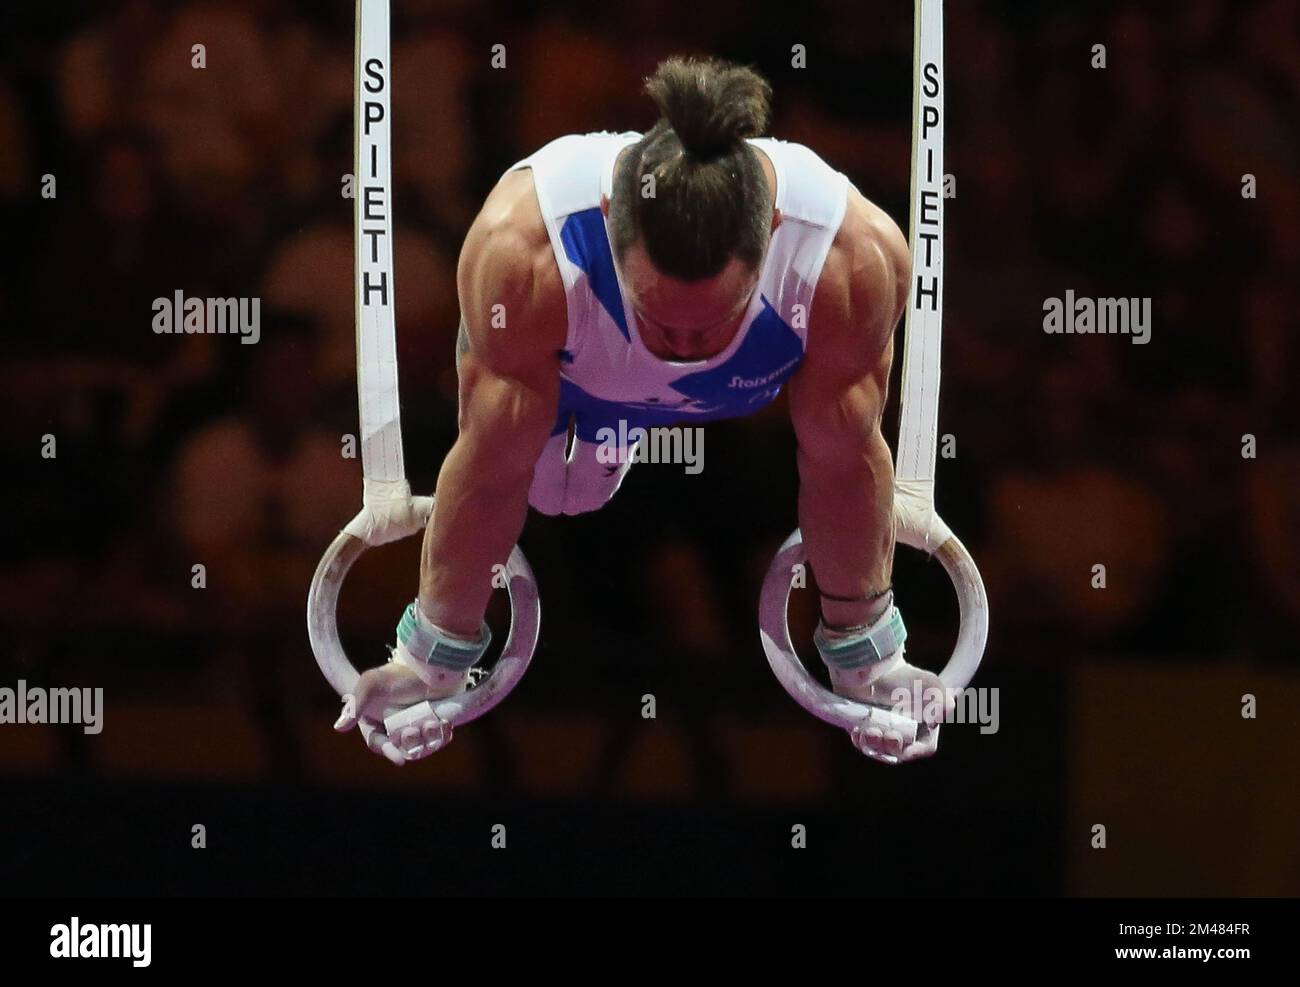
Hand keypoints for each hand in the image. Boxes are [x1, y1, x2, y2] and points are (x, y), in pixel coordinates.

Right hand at [333, 658, 467, 764]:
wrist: (426, 661)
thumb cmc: (395, 674)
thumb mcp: (371, 684)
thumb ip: (355, 704)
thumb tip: (339, 727)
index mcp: (377, 723)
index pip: (379, 743)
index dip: (389, 752)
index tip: (400, 760)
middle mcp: (396, 728)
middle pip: (404, 748)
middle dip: (410, 742)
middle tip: (413, 730)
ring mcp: (418, 726)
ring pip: (424, 745)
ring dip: (429, 738)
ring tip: (432, 723)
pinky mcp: (436, 723)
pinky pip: (441, 737)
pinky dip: (443, 734)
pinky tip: (444, 722)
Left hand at [828, 653, 951, 761]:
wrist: (875, 664)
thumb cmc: (905, 676)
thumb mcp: (931, 684)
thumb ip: (943, 702)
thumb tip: (935, 722)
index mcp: (921, 727)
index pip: (924, 747)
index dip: (917, 750)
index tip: (909, 749)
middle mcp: (901, 733)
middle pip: (897, 751)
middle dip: (893, 747)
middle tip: (889, 734)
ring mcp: (881, 732)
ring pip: (877, 749)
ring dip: (874, 744)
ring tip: (871, 731)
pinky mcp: (862, 728)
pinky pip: (861, 742)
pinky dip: (859, 740)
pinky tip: (857, 730)